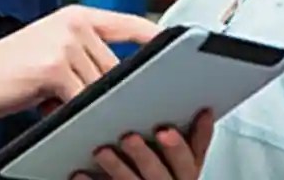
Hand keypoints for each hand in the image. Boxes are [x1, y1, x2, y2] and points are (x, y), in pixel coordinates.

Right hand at [0, 5, 159, 118]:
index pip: (128, 24)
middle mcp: (74, 24)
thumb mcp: (51, 52)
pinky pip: (82, 98)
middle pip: (116, 66)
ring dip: (90, 104)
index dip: (153, 37)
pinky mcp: (55, 67)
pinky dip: (76, 112)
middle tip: (105, 108)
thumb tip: (115, 82)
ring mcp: (66, 43)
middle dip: (112, 91)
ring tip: (67, 109)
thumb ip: (83, 56)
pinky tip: (58, 113)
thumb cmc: (10, 71)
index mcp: (76, 17)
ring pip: (101, 85)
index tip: (175, 49)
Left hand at [73, 109, 214, 179]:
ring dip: (117, 168)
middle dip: (144, 156)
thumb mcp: (183, 156)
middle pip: (159, 174)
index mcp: (185, 173)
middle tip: (129, 138)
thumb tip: (202, 111)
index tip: (165, 132)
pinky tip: (80, 173)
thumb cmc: (165, 171)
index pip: (188, 160)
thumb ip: (193, 137)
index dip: (178, 148)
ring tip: (102, 151)